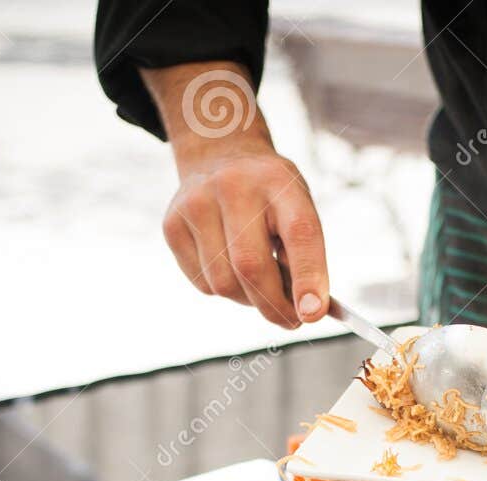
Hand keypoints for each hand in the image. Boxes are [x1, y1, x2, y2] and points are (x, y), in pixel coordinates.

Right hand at [143, 62, 328, 328]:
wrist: (219, 155)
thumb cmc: (270, 196)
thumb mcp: (297, 207)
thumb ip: (305, 255)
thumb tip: (305, 311)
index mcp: (278, 182)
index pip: (299, 233)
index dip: (308, 277)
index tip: (314, 314)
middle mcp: (233, 187)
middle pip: (251, 267)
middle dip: (274, 306)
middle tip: (291, 320)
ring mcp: (196, 204)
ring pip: (224, 284)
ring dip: (248, 299)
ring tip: (259, 282)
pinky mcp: (173, 224)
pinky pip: (203, 284)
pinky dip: (224, 290)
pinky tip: (230, 266)